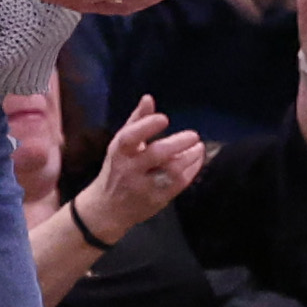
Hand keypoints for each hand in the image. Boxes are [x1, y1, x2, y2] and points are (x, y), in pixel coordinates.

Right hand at [74, 94, 208, 241]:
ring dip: (190, 157)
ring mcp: (144, 187)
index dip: (146, 126)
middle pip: (156, 154)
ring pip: (172, 171)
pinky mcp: (157, 200)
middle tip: (194, 135)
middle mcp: (129, 169)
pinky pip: (179, 184)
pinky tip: (196, 159)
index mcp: (119, 152)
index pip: (130, 137)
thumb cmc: (117, 168)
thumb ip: (136, 121)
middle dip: (178, 143)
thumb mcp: (120, 145)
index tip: (164, 119)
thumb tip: (149, 98)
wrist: (108, 208)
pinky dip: (191, 170)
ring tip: (198, 147)